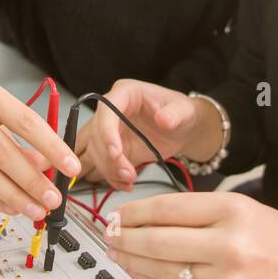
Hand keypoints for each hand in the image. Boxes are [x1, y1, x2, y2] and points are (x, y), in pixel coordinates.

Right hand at [0, 55, 79, 217]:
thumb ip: (18, 134)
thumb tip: (44, 167)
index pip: (25, 122)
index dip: (52, 147)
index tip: (71, 167)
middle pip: (3, 153)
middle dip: (32, 181)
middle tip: (54, 199)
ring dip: (14, 196)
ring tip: (37, 210)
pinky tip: (10, 207)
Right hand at [79, 80, 211, 190]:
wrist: (181, 129)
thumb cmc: (181, 113)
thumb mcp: (183, 110)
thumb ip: (174, 114)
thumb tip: (163, 119)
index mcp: (124, 93)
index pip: (106, 111)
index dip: (106, 132)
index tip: (115, 153)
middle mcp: (111, 111)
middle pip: (96, 135)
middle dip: (109, 158)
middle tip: (128, 174)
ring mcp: (109, 131)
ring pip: (94, 152)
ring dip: (108, 170)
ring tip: (129, 180)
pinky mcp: (111, 149)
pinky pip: (102, 164)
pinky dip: (111, 177)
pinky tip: (125, 185)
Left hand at [105, 191, 277, 278]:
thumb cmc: (276, 237)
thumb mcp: (240, 205)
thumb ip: (195, 210)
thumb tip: (144, 216)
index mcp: (233, 212)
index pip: (169, 209)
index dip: (135, 211)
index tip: (118, 213)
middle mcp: (229, 246)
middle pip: (159, 241)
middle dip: (126, 237)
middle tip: (109, 234)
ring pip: (162, 270)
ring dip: (132, 261)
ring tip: (117, 253)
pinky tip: (141, 272)